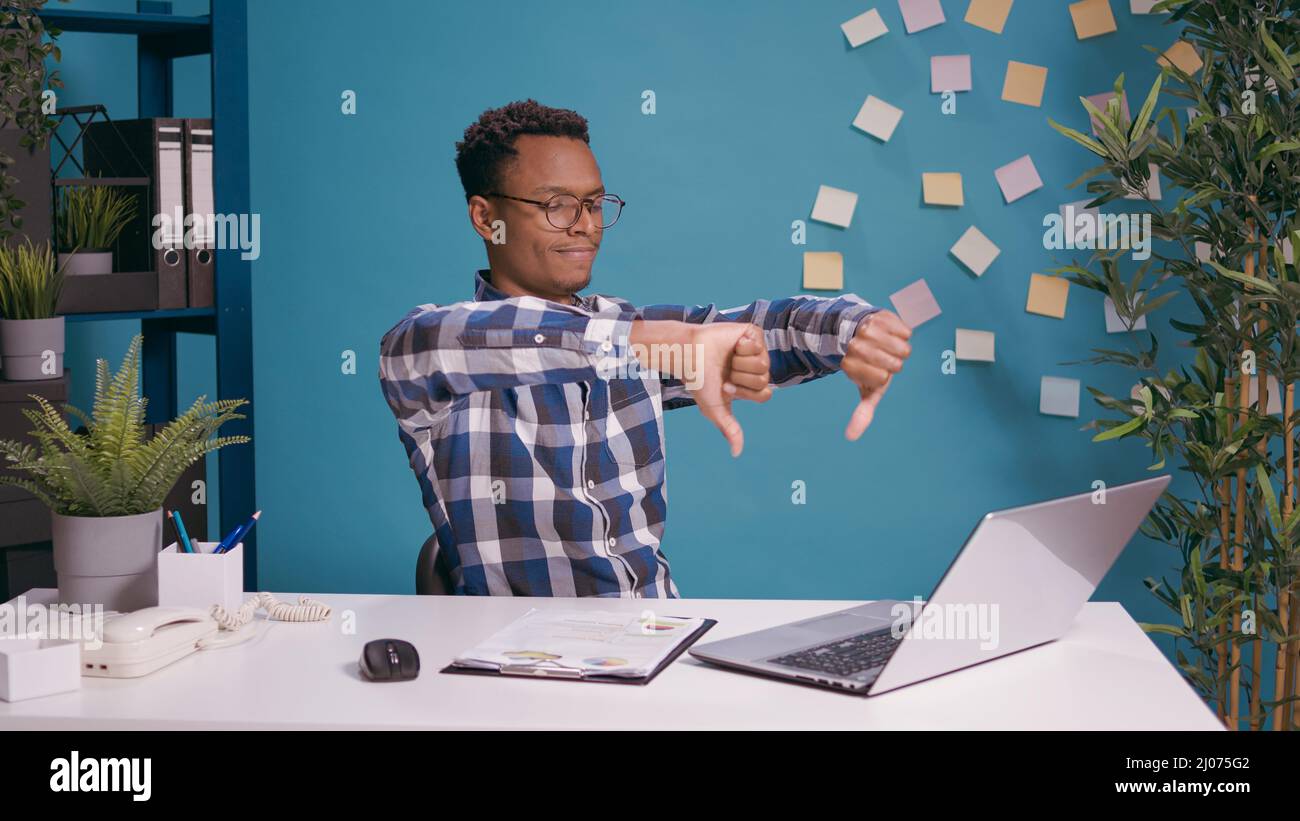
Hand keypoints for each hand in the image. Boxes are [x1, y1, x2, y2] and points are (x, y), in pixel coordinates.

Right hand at [681, 323, 771, 456]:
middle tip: (725, 372)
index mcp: (749, 384)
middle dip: (741, 378)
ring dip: (740, 363)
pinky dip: (742, 347)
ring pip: (764, 363)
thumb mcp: (715, 409)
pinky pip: (759, 344)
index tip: (725, 387)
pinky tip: (732, 344)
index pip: (765, 394)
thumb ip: (729, 429)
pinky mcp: (752, 333)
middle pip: (765, 379)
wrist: (688, 354)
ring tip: (727, 358)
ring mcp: (754, 350)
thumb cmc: (699, 381)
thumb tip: (737, 454)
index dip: (745, 392)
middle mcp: (754, 368)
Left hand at [841, 311, 910, 439]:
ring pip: (903, 348)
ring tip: (885, 346)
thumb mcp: (865, 389)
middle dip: (892, 364)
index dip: (883, 377)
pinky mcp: (879, 314)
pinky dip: (902, 334)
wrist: (857, 332)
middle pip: (895, 365)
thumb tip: (850, 438)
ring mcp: (867, 328)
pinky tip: (889, 333)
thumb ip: (862, 413)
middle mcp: (855, 346)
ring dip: (899, 349)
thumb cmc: (866, 365)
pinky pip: (906, 331)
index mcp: (850, 365)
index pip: (882, 380)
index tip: (873, 370)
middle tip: (880, 358)